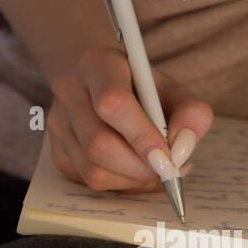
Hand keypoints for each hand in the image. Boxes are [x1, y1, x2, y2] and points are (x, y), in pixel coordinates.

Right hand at [48, 46, 213, 191]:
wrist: (105, 88)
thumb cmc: (144, 91)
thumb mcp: (173, 91)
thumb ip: (191, 114)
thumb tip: (181, 150)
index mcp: (98, 64)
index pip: (112, 103)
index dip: (142, 136)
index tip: (168, 158)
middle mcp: (69, 90)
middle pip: (99, 144)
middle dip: (140, 167)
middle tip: (167, 170)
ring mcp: (58, 123)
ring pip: (94, 170)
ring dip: (133, 179)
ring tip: (153, 166)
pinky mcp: (57, 152)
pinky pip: (89, 182)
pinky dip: (121, 183)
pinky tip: (134, 169)